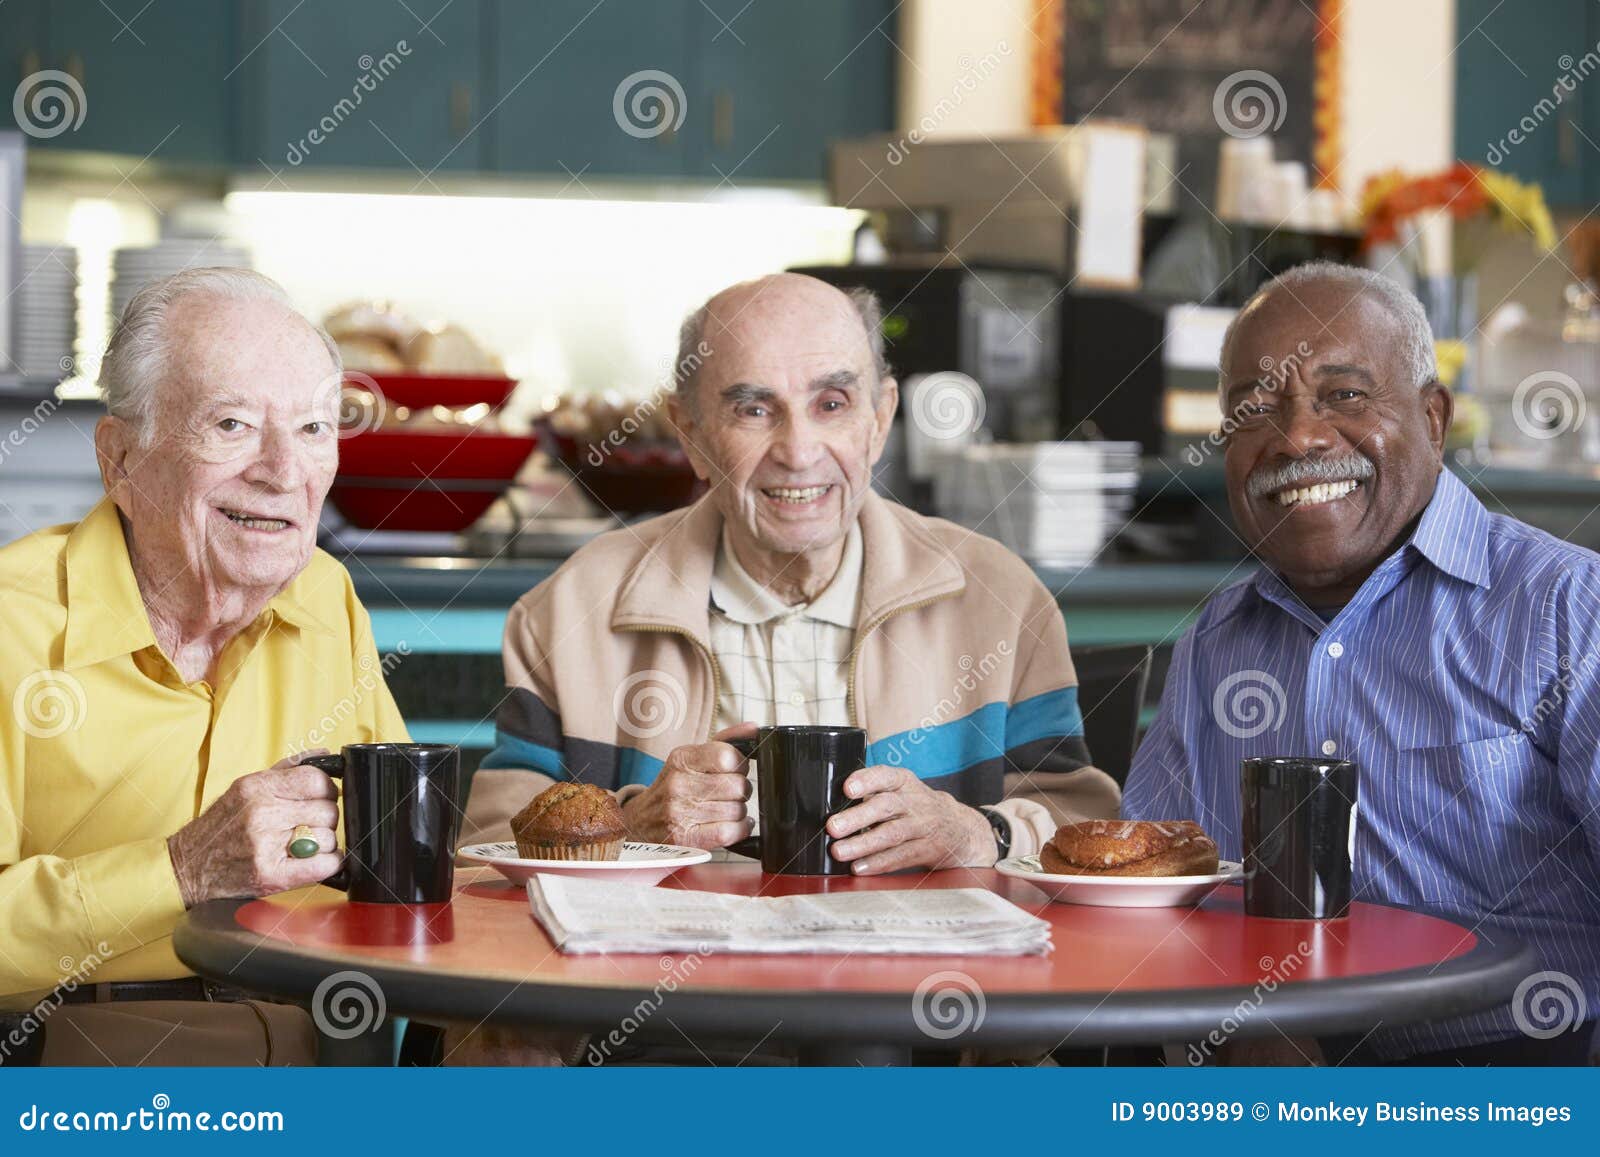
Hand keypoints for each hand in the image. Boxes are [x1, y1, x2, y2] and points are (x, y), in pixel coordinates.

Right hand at [166, 751, 341, 905]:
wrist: (188, 865)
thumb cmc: (222, 825)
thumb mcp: (248, 786)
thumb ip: (288, 769)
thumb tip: (325, 755)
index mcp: (257, 787)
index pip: (316, 779)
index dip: (326, 789)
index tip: (321, 797)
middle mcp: (261, 814)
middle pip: (327, 811)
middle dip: (324, 818)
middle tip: (307, 825)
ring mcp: (265, 846)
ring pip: (328, 838)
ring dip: (322, 844)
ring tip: (300, 845)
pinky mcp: (270, 876)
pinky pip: (325, 865)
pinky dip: (328, 863)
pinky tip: (314, 860)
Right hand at [620, 724, 754, 848]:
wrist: (641, 821)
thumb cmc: (673, 788)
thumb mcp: (691, 758)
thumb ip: (725, 742)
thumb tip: (753, 729)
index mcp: (681, 759)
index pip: (728, 756)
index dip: (740, 764)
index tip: (735, 770)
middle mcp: (678, 784)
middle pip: (737, 786)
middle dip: (741, 790)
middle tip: (730, 793)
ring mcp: (680, 813)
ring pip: (737, 810)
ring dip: (739, 812)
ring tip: (725, 810)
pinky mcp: (685, 838)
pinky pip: (729, 832)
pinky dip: (740, 829)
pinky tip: (734, 825)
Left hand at [826, 765, 996, 874]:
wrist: (961, 828)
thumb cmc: (917, 807)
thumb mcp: (902, 791)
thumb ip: (873, 794)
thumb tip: (830, 804)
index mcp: (904, 782)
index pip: (885, 776)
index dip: (867, 781)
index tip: (847, 788)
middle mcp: (915, 801)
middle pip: (886, 806)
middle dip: (857, 817)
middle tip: (832, 827)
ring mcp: (924, 826)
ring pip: (892, 834)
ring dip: (863, 844)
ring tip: (840, 852)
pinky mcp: (929, 849)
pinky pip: (902, 856)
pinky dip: (880, 863)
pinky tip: (860, 867)